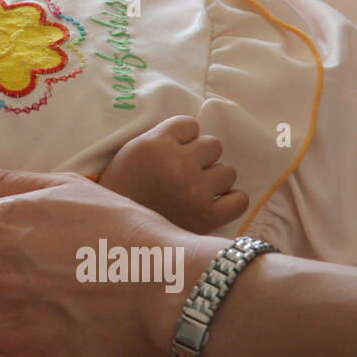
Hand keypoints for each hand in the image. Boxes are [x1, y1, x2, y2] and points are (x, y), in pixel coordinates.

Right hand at [98, 115, 248, 233]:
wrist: (117, 231)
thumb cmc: (125, 188)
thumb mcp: (133, 151)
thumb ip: (163, 137)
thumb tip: (198, 132)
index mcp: (154, 145)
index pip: (190, 125)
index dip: (182, 139)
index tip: (171, 153)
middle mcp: (177, 164)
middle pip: (213, 145)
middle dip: (200, 157)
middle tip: (183, 173)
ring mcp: (194, 191)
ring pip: (228, 171)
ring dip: (214, 179)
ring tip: (194, 190)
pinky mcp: (206, 217)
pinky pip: (239, 200)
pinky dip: (231, 201)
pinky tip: (214, 203)